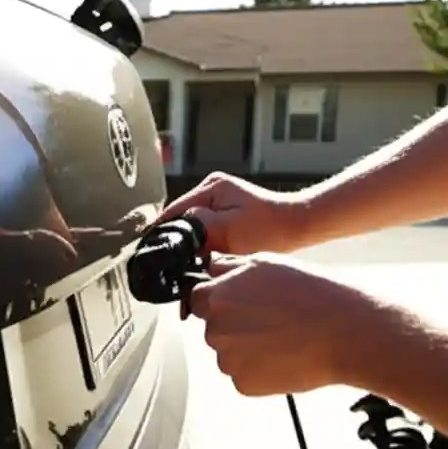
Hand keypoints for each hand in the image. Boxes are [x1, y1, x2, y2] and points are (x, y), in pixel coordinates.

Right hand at [156, 172, 308, 254]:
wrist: (295, 227)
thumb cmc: (269, 229)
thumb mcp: (229, 230)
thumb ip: (199, 227)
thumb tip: (177, 231)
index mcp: (211, 187)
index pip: (174, 210)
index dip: (162, 231)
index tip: (152, 248)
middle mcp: (212, 188)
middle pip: (181, 216)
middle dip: (177, 237)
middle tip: (171, 261)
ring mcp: (219, 198)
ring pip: (192, 223)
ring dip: (190, 240)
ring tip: (186, 260)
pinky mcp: (226, 210)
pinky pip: (205, 226)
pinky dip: (202, 239)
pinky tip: (203, 254)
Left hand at [188, 253, 414, 395]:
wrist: (343, 332)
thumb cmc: (312, 295)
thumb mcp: (267, 263)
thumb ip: (230, 266)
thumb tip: (210, 267)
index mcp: (218, 295)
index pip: (197, 298)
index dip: (218, 300)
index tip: (239, 304)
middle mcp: (216, 328)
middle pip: (212, 328)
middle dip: (233, 325)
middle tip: (269, 322)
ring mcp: (228, 359)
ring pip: (228, 354)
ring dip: (245, 349)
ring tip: (281, 339)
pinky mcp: (244, 384)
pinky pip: (243, 376)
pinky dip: (258, 371)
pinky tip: (284, 357)